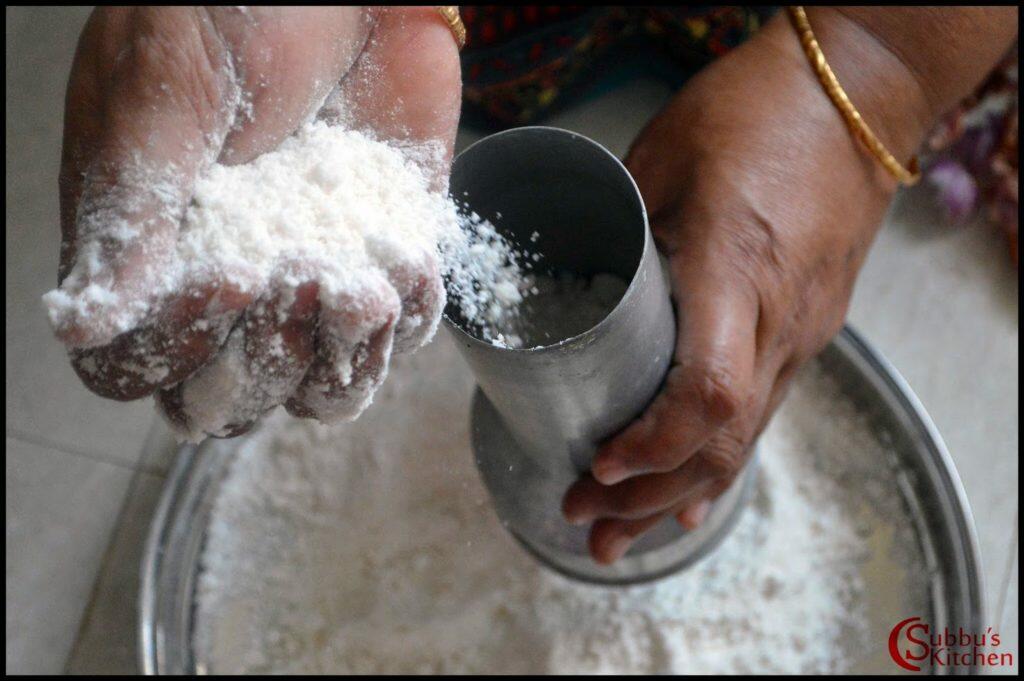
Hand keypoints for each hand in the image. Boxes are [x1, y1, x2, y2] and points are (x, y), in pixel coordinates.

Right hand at [47, 7, 461, 437]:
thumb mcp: (168, 96)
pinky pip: (400, 335)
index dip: (174, 356)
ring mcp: (315, 280)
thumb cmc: (236, 9)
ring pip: (319, 388)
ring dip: (344, 357)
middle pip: (233, 397)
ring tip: (361, 284)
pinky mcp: (387, 260)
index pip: (137, 368)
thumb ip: (135, 211)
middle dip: (268, 358)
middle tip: (298, 273)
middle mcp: (232, 285)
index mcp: (154, 252)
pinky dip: (409, 316)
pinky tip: (406, 258)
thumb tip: (84, 325)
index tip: (229, 279)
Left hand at [561, 10, 931, 562]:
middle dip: (647, 496)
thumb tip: (564, 279)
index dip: (651, 445)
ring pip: (745, 438)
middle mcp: (777, 316)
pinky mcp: (810, 327)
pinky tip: (688, 499)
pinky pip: (765, 410)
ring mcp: (803, 328)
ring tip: (619, 535)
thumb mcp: (663, 157)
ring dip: (678, 494)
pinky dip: (717, 460)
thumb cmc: (754, 111)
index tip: (598, 466)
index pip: (706, 393)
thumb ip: (618, 228)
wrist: (857, 95)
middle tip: (584, 522)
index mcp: (733, 269)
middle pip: (721, 440)